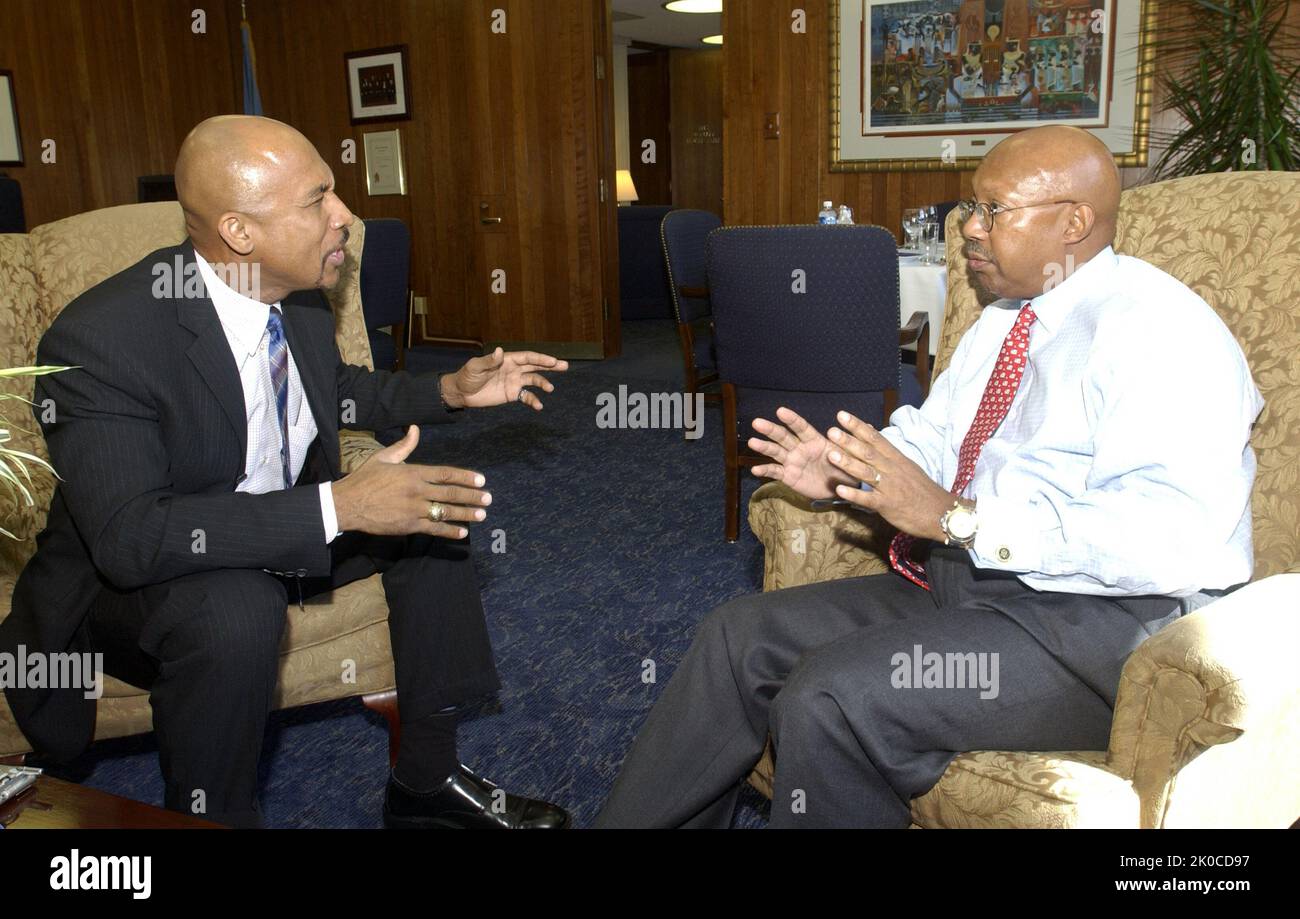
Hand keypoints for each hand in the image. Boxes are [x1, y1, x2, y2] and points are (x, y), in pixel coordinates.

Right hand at [331, 426, 491, 538]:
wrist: (347, 504)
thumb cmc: (364, 479)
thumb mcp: (384, 458)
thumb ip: (404, 445)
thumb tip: (415, 428)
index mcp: (413, 473)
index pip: (446, 473)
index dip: (466, 477)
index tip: (481, 480)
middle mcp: (417, 491)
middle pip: (451, 493)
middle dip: (472, 496)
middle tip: (488, 498)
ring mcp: (414, 510)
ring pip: (446, 511)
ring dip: (466, 514)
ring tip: (481, 515)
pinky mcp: (409, 526)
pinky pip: (434, 529)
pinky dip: (449, 532)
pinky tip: (462, 533)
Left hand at [441, 347, 568, 409]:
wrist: (462, 393)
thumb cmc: (467, 376)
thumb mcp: (475, 367)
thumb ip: (489, 361)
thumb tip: (500, 352)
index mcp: (507, 360)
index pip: (527, 357)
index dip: (540, 358)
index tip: (553, 361)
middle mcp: (513, 369)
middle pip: (535, 366)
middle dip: (550, 365)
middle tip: (565, 366)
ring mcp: (514, 382)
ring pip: (533, 380)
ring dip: (543, 383)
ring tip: (550, 389)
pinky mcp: (512, 394)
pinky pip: (526, 397)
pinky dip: (533, 400)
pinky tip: (539, 406)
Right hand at [747, 407, 856, 499]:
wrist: (841, 489)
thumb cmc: (846, 468)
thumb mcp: (850, 456)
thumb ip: (847, 445)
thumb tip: (852, 428)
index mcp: (815, 441)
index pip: (801, 428)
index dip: (792, 419)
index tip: (780, 411)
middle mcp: (800, 448)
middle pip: (783, 437)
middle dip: (771, 429)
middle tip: (757, 422)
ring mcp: (793, 461)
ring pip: (776, 452)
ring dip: (764, 447)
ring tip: (752, 442)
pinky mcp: (789, 476)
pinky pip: (775, 472)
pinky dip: (765, 471)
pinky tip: (755, 469)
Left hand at [822, 410, 961, 540]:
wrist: (942, 512)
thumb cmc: (921, 489)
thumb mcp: (907, 465)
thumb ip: (887, 451)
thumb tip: (871, 432)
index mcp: (896, 459)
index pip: (875, 438)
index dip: (858, 427)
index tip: (842, 415)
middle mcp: (892, 469)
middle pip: (868, 452)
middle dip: (849, 441)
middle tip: (831, 431)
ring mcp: (890, 487)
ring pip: (867, 472)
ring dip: (848, 463)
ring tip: (831, 454)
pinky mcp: (888, 505)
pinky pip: (869, 499)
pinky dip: (855, 494)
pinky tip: (840, 490)